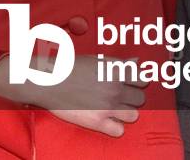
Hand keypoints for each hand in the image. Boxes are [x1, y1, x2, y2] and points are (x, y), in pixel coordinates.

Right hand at [0, 55, 146, 136]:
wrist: (46, 81)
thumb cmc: (69, 67)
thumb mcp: (95, 59)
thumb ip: (118, 63)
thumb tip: (136, 63)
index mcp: (114, 70)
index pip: (143, 78)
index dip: (137, 81)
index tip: (130, 82)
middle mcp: (115, 88)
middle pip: (140, 98)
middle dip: (131, 97)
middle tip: (118, 95)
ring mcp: (107, 106)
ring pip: (134, 115)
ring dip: (125, 112)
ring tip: (113, 108)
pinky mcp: (97, 122)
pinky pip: (119, 130)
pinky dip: (114, 127)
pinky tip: (106, 119)